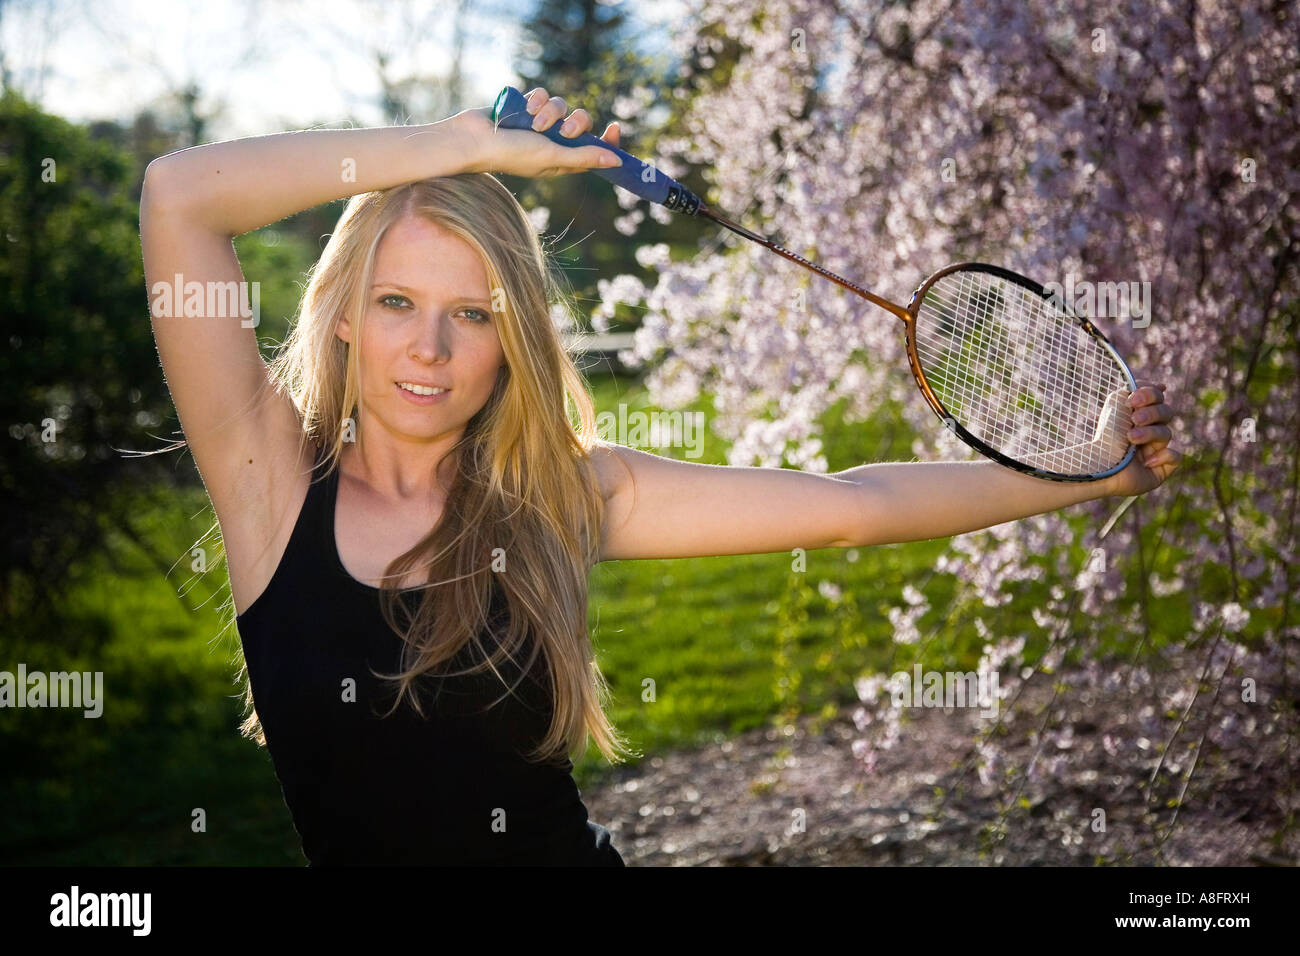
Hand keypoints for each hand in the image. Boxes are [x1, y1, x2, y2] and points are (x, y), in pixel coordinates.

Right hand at [451, 87, 622, 177]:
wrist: (475, 139)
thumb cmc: (512, 154)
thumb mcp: (553, 156)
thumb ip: (584, 157)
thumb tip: (616, 161)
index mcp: (563, 159)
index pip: (594, 150)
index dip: (607, 141)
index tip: (615, 128)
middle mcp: (553, 141)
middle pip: (581, 123)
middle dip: (576, 122)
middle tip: (564, 130)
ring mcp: (539, 123)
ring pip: (561, 105)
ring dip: (550, 111)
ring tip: (533, 121)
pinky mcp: (526, 107)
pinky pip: (542, 94)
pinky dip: (535, 99)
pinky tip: (523, 109)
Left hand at [1103, 380, 1181, 496]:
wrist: (1098, 464)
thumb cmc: (1106, 434)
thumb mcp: (1117, 404)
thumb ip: (1135, 389)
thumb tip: (1161, 386)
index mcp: (1140, 415)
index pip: (1158, 398)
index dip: (1150, 395)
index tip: (1133, 400)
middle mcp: (1149, 432)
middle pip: (1167, 413)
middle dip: (1151, 414)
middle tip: (1134, 419)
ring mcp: (1155, 451)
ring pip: (1167, 434)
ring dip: (1149, 434)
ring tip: (1131, 438)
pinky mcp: (1160, 470)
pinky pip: (1176, 457)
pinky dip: (1162, 456)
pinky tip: (1145, 462)